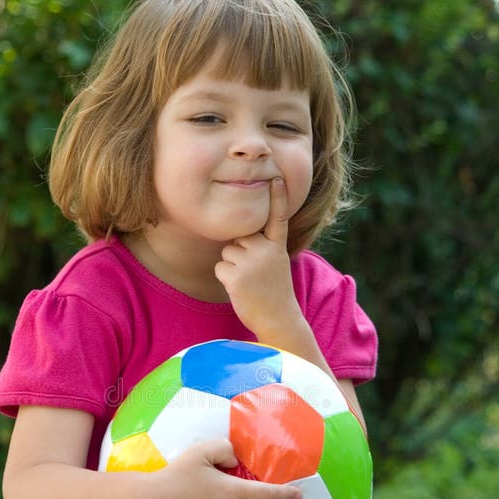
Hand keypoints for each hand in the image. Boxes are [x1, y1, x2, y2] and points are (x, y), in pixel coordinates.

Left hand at [214, 178, 303, 338]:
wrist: (278, 319)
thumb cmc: (273, 292)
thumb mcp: (275, 264)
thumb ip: (261, 247)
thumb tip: (236, 238)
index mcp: (277, 246)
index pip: (277, 218)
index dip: (278, 198)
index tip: (277, 178)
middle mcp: (265, 250)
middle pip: (239, 238)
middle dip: (240, 253)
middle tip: (255, 274)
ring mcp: (250, 262)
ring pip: (227, 253)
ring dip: (232, 267)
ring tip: (249, 283)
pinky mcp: (235, 276)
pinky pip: (220, 268)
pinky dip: (226, 279)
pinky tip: (241, 289)